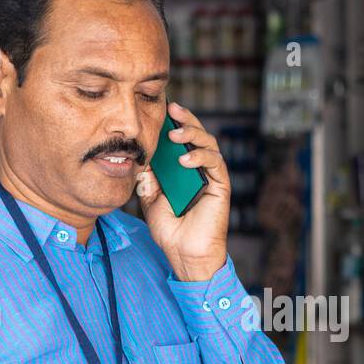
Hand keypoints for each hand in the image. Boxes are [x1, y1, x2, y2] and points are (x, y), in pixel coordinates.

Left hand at [136, 102, 230, 281]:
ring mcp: (211, 176)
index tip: (161, 110)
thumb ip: (147, 179)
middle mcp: (199, 170)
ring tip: (176, 135)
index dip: (173, 124)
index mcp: (182, 171)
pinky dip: (201, 157)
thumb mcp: (150, 200)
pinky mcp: (221, 185)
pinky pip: (215, 163)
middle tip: (173, 110)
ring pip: (209, 144)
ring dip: (193, 134)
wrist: (184, 253)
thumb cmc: (170, 231)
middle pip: (197, 136)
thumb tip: (142, 157)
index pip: (180, 141)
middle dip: (186, 120)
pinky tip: (185, 160)